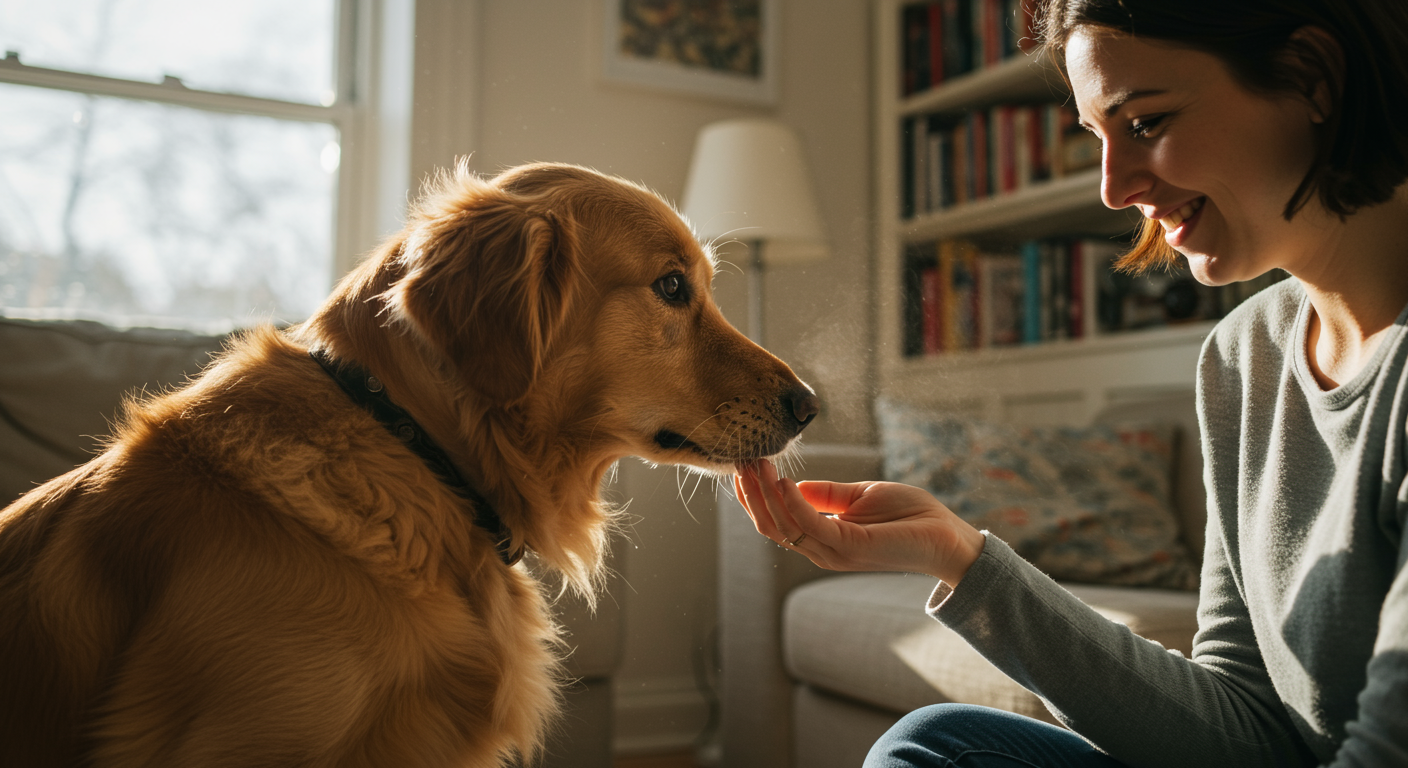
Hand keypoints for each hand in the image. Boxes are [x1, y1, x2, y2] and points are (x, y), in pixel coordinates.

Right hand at [734, 459, 985, 585]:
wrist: (949, 536)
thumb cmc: (911, 515)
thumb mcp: (860, 495)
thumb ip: (826, 493)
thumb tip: (790, 484)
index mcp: (823, 538)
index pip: (775, 522)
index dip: (754, 496)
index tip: (742, 465)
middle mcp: (823, 550)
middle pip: (770, 526)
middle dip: (751, 494)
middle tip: (740, 460)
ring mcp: (835, 551)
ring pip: (783, 527)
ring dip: (764, 494)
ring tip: (754, 464)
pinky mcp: (851, 546)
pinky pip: (810, 525)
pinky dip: (792, 502)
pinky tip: (783, 480)